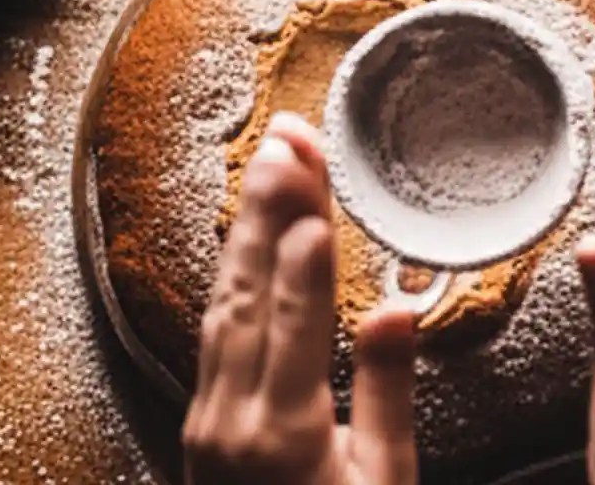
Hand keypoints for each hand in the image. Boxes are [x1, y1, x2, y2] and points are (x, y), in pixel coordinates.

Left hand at [183, 113, 418, 484]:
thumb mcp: (385, 482)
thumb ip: (385, 394)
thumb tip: (393, 313)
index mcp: (285, 437)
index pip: (293, 325)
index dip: (302, 258)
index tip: (310, 199)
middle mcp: (232, 418)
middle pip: (248, 293)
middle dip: (267, 211)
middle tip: (285, 142)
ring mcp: (208, 415)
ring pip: (223, 301)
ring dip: (245, 228)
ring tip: (268, 165)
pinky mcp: (201, 417)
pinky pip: (212, 327)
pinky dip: (232, 273)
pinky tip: (244, 239)